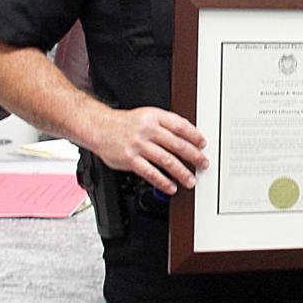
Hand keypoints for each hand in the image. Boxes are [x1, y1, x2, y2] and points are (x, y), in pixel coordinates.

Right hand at [91, 106, 207, 194]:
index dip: (195, 136)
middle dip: (194, 156)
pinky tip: (171, 187)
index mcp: (155, 117)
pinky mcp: (130, 159)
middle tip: (203, 164)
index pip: (181, 126)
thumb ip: (166, 124)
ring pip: (166, 160)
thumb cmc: (126, 123)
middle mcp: (148, 130)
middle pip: (177, 144)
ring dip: (181, 172)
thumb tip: (189, 137)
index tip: (203, 145)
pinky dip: (163, 182)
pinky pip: (150, 173)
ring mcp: (138, 145)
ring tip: (190, 180)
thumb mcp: (148, 115)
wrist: (99, 127)